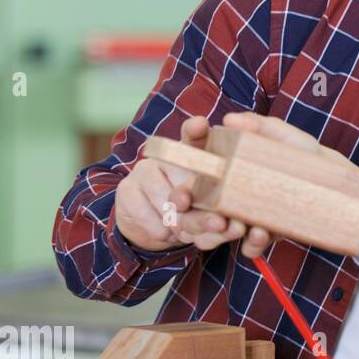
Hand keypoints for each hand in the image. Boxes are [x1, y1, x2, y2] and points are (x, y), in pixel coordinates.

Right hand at [115, 116, 232, 253]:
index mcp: (195, 155)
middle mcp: (168, 157)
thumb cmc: (193, 213)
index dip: (196, 129)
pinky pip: (143, 211)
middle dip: (196, 204)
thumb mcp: (211, 213)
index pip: (195, 136)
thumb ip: (220, 215)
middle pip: (182, 179)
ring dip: (178, 221)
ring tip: (187, 233)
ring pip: (163, 198)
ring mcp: (144, 170)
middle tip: (214, 222)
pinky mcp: (126, 189)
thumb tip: (233, 226)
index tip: (199, 124)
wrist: (155, 226)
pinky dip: (158, 228)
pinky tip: (165, 233)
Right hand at [168, 112, 358, 258]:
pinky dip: (252, 244)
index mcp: (234, 161)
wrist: (345, 195)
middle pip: (197, 196)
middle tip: (183, 202)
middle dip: (186, 200)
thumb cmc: (313, 160)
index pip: (200, 152)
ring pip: (219, 224)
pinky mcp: (263, 233)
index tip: (182, 145)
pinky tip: (260, 236)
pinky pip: (249, 244)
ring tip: (235, 224)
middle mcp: (233, 188)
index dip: (187, 146)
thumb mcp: (291, 140)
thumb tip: (230, 119)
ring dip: (218, 226)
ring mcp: (246, 213)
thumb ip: (263, 127)